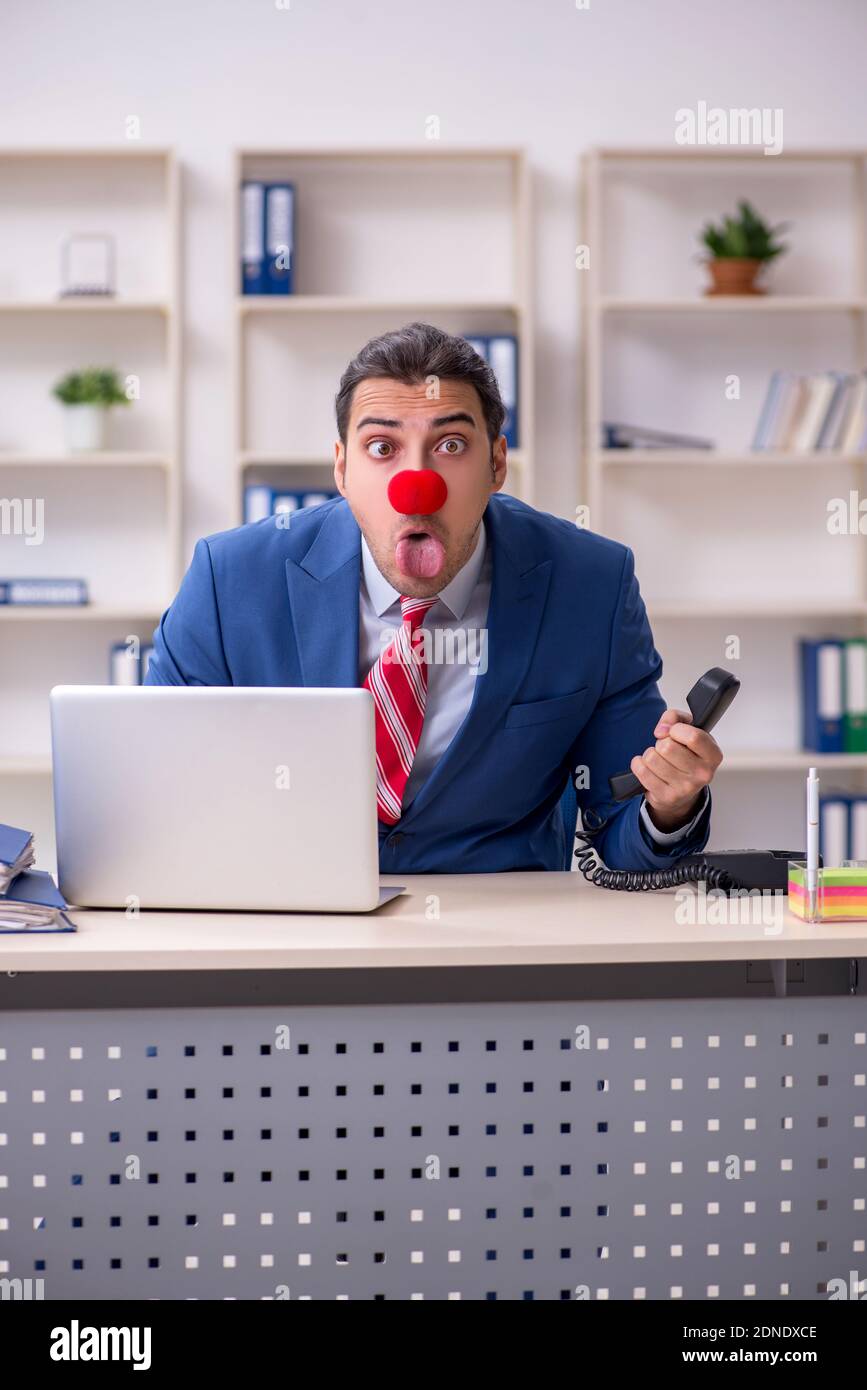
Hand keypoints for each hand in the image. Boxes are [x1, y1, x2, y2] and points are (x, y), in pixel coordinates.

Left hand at [630, 707, 722, 832]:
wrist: (683, 790)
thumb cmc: (686, 755)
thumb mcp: (687, 730)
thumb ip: (675, 717)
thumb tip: (661, 730)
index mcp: (713, 755)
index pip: (693, 737)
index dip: (676, 729)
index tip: (673, 732)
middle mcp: (702, 773)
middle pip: (667, 747)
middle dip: (661, 743)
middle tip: (666, 749)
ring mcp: (685, 788)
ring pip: (652, 758)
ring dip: (649, 754)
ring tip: (658, 759)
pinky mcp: (667, 797)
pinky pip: (642, 771)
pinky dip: (639, 765)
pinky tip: (648, 767)